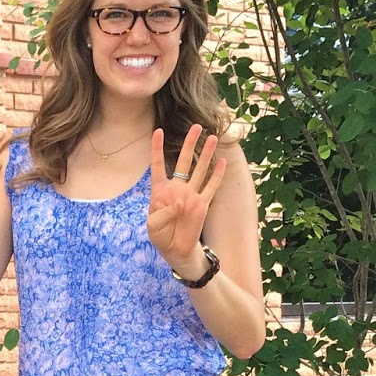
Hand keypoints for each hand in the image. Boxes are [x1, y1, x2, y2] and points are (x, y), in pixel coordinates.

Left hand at [147, 124, 226, 274]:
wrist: (175, 249)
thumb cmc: (160, 235)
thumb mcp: (153, 226)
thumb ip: (163, 213)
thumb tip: (180, 201)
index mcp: (160, 190)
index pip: (158, 165)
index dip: (157, 149)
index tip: (158, 131)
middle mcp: (177, 188)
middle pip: (184, 161)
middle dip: (189, 143)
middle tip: (196, 126)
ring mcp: (191, 194)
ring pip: (199, 169)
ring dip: (206, 154)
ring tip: (212, 137)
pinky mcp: (202, 204)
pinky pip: (211, 187)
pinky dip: (217, 175)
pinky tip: (222, 162)